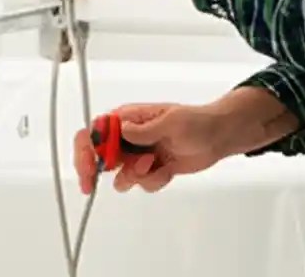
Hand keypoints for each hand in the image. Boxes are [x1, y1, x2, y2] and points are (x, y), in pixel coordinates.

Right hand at [73, 103, 227, 194]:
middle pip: (96, 157)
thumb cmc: (198, 121)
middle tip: (93, 185)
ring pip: (119, 175)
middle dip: (96, 172)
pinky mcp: (151, 170)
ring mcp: (139, 155)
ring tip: (154, 165)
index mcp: (129, 119)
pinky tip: (168, 170)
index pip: (95, 132)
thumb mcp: (171, 122)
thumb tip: (120, 129)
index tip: (90, 167)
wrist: (218, 137)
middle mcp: (130, 138)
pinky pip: (140, 184)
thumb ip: (145, 129)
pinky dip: (153, 182)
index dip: (86, 150)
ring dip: (135, 176)